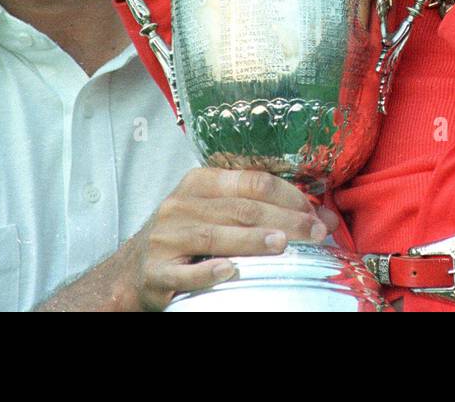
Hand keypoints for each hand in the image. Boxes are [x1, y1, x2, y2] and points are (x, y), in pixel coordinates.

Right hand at [114, 169, 329, 310]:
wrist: (132, 269)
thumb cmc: (187, 235)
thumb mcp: (216, 211)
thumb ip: (262, 209)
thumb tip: (323, 217)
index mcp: (200, 182)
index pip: (253, 181)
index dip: (289, 196)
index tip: (316, 213)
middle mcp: (181, 205)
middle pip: (242, 208)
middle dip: (284, 220)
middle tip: (315, 232)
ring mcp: (167, 238)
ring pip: (216, 236)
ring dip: (252, 240)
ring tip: (283, 244)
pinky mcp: (157, 271)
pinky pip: (186, 272)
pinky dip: (209, 271)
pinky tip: (231, 270)